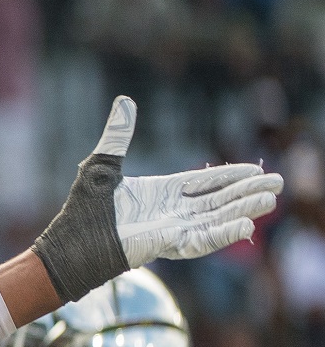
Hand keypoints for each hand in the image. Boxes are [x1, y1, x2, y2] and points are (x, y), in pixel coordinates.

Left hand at [33, 96, 281, 303]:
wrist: (69, 242)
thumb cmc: (82, 210)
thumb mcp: (102, 165)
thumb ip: (118, 134)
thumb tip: (125, 101)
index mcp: (162, 193)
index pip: (205, 183)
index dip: (231, 176)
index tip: (256, 169)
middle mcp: (171, 212)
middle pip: (219, 201)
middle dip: (247, 193)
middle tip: (277, 185)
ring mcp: (171, 230)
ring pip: (216, 219)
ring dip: (243, 211)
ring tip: (269, 202)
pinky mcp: (166, 246)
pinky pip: (201, 241)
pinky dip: (223, 234)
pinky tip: (245, 226)